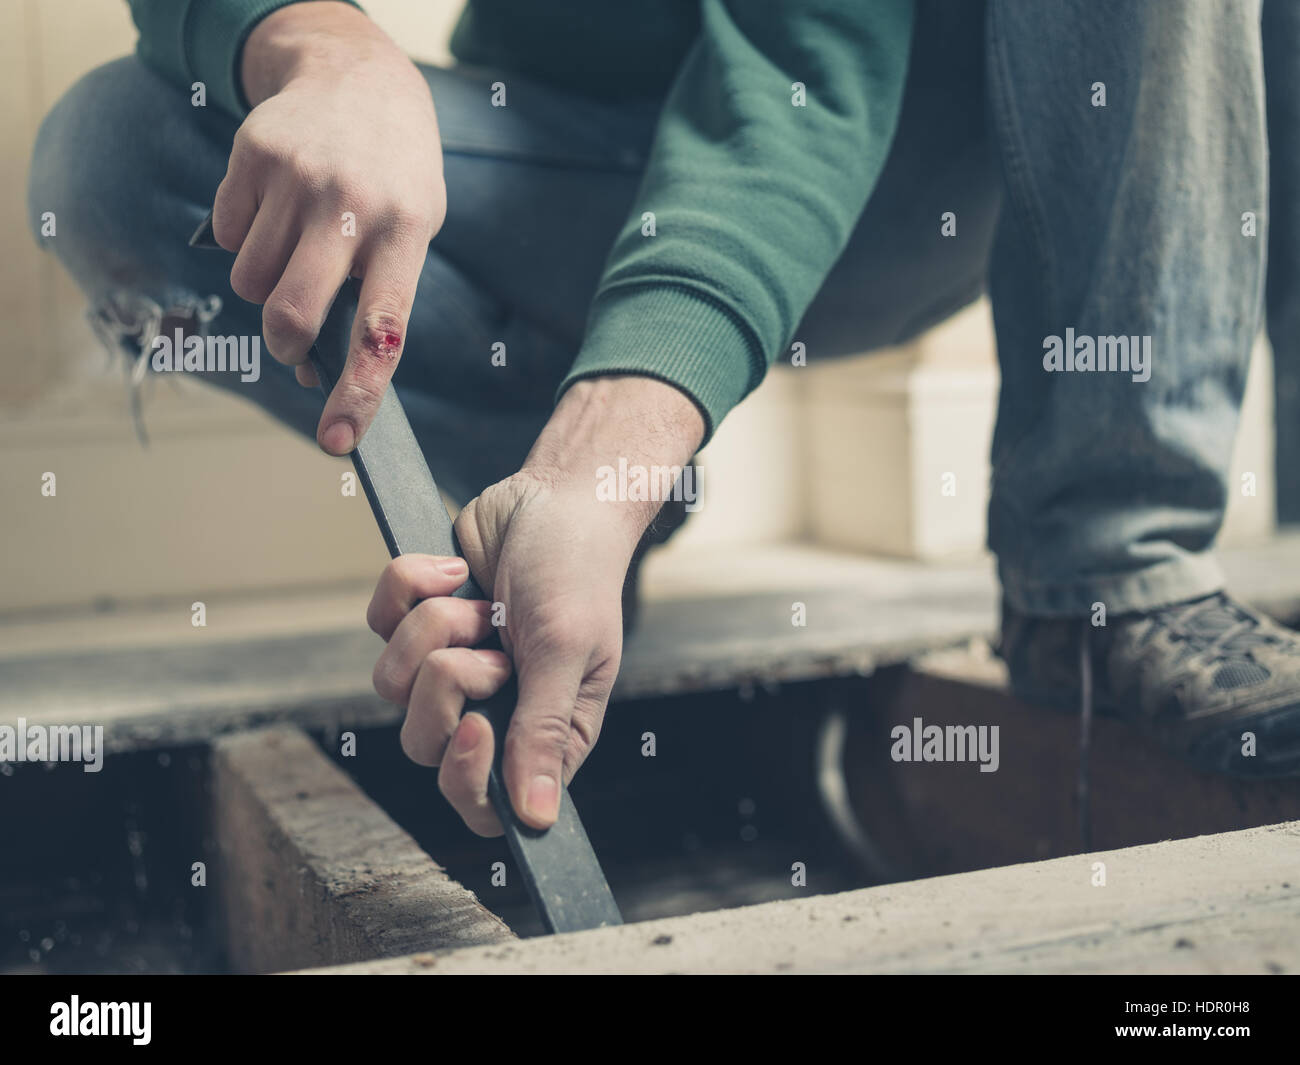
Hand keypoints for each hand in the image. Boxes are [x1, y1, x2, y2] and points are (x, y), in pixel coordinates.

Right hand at [215, 1, 443, 453]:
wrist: (357, 80)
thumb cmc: (391, 183)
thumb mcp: (407, 236)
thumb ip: (368, 302)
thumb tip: (313, 374)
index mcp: (405, 233)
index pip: (382, 331)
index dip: (358, 393)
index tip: (338, 442)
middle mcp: (350, 204)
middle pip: (291, 315)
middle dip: (285, 346)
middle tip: (294, 341)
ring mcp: (297, 177)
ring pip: (249, 284)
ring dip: (265, 288)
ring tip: (298, 248)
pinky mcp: (251, 156)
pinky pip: (226, 239)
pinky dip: (243, 241)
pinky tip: (276, 210)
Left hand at [366, 377, 704, 833]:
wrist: (556, 494)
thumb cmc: (577, 570)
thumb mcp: (566, 651)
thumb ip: (542, 734)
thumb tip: (538, 821)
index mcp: (544, 732)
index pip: (486, 805)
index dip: (464, 778)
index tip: (473, 724)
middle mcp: (495, 709)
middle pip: (423, 744)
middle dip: (444, 683)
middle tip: (489, 644)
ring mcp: (452, 666)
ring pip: (391, 685)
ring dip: (431, 627)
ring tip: (480, 601)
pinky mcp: (419, 624)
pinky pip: (378, 625)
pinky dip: (411, 586)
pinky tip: (456, 567)